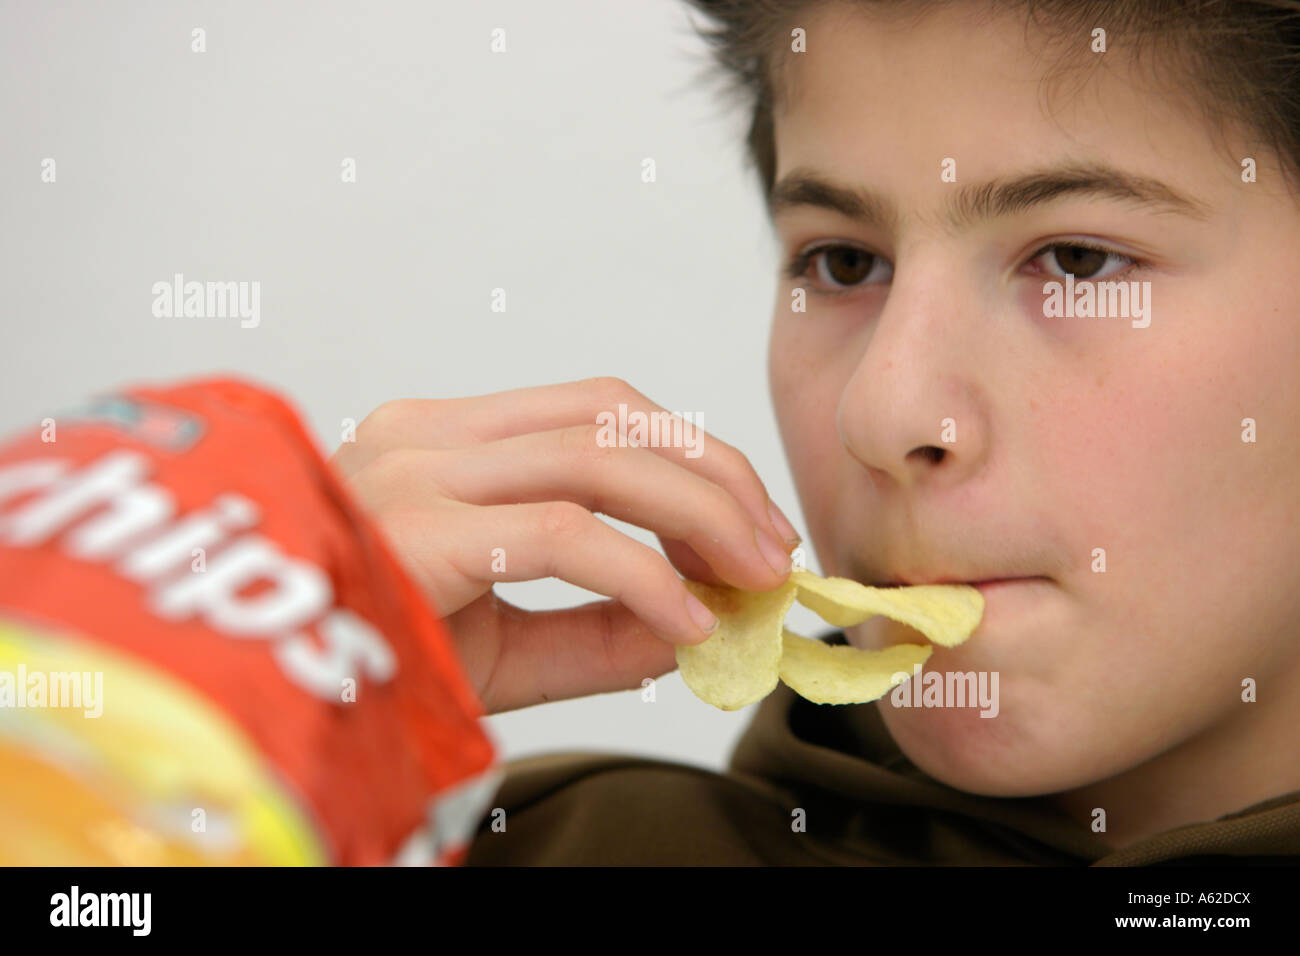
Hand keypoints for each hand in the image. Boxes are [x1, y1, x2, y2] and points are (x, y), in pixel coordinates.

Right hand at [331, 377, 800, 714]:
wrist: (265, 710)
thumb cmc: (370, 667)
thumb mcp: (504, 645)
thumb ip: (597, 629)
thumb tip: (700, 620)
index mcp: (442, 443)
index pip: (596, 412)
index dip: (691, 457)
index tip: (750, 524)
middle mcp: (427, 438)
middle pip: (614, 415)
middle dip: (714, 476)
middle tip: (771, 548)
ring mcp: (417, 474)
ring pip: (600, 456)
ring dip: (699, 512)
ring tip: (753, 576)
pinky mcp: (418, 530)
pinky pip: (564, 534)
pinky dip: (645, 575)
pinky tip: (686, 623)